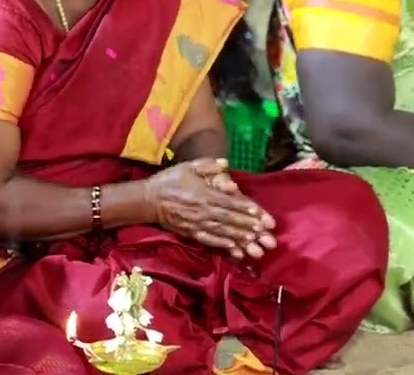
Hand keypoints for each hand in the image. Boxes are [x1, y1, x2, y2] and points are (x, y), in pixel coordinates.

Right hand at [144, 158, 276, 258]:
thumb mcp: (188, 166)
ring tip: (255, 244)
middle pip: (230, 219)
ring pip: (222, 232)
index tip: (260, 214)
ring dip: (240, 238)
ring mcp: (197, 223)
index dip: (245, 208)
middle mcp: (202, 210)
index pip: (229, 202)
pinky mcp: (191, 232)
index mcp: (203, 193)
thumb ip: (207, 165)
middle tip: (265, 233)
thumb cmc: (170, 180)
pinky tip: (234, 249)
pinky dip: (222, 245)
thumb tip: (225, 164)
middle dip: (249, 226)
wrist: (148, 199)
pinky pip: (209, 240)